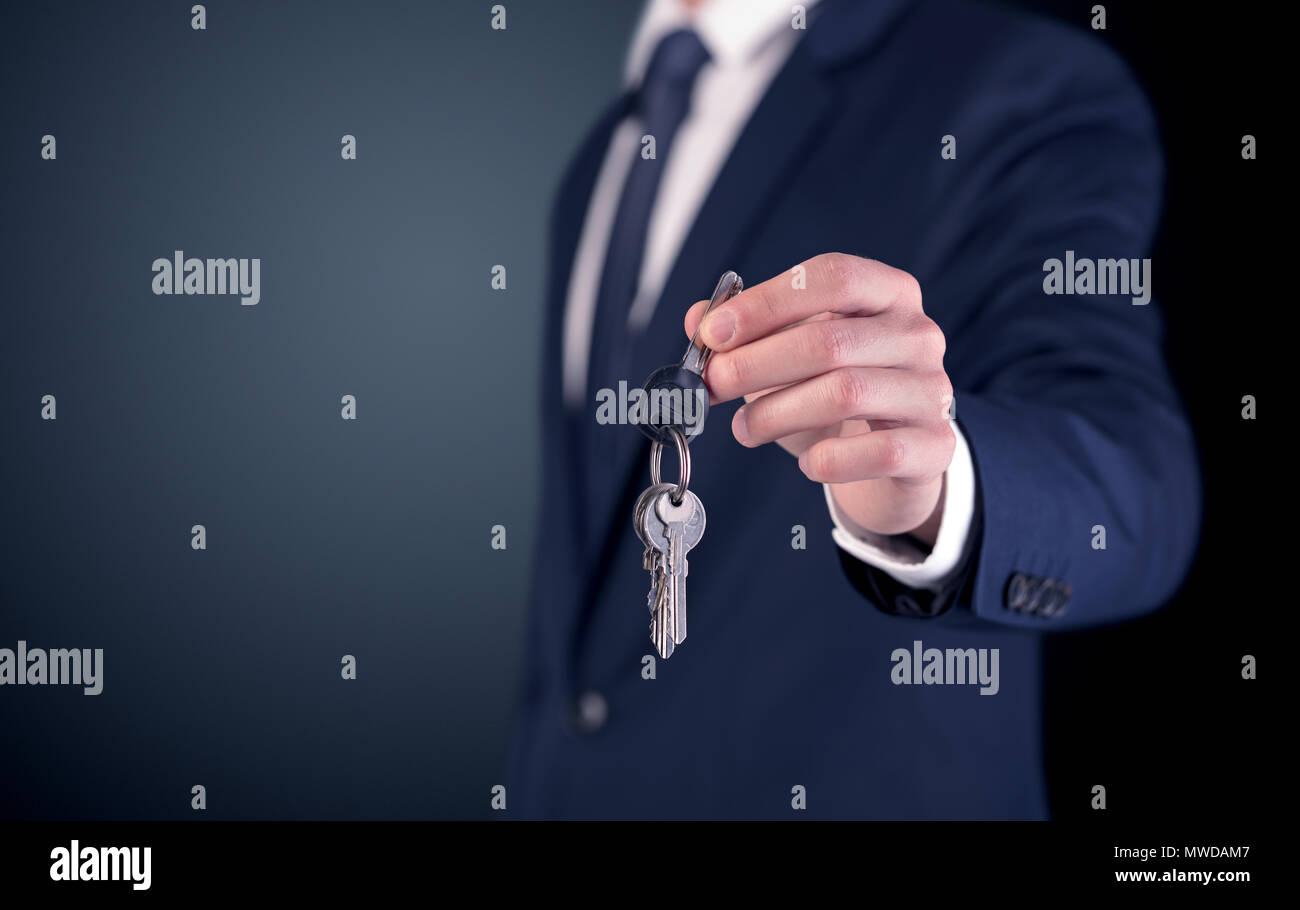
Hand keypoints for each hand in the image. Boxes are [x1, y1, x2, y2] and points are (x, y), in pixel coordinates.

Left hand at [684, 253, 954, 543]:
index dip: (767, 303)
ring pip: (846, 393)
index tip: (712, 334)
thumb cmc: (836, 390)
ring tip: (743, 429)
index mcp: (888, 293)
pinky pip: (879, 451)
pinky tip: (807, 463)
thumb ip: (745, 332)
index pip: (832, 277)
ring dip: (777, 413)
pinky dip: (830, 459)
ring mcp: (932, 389)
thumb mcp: (791, 353)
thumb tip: (696, 319)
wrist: (894, 455)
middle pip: (830, 340)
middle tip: (712, 386)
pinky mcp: (935, 445)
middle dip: (756, 364)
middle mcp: (919, 334)